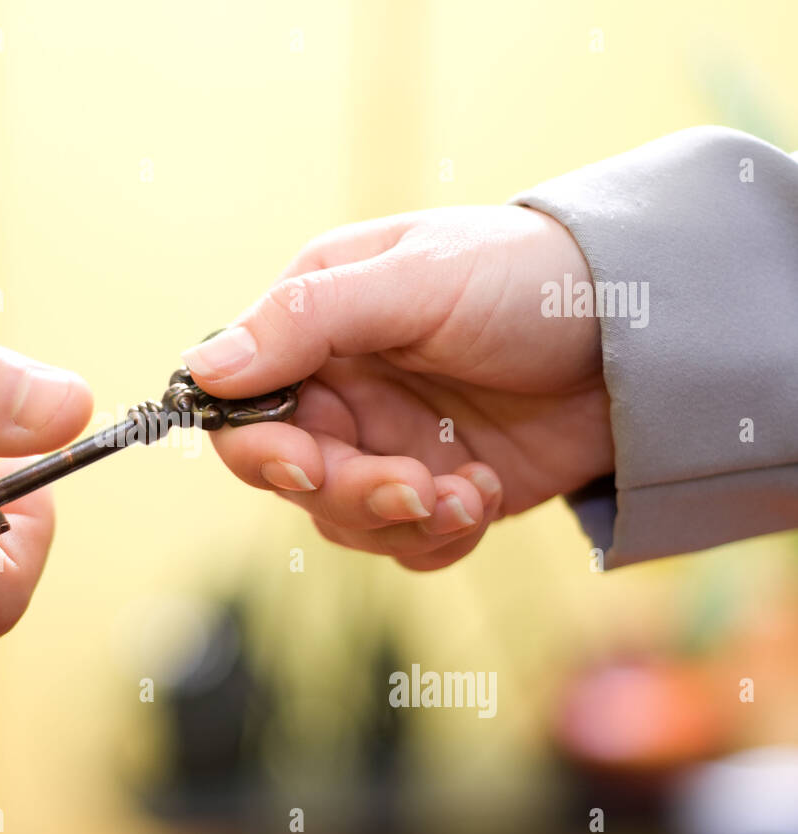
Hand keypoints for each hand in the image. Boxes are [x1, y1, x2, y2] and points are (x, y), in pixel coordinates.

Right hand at [183, 205, 613, 569]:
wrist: (644, 336)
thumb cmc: (528, 277)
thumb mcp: (416, 280)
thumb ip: (308, 320)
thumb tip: (201, 369)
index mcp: (317, 323)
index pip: (242, 399)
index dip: (258, 441)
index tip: (304, 461)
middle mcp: (342, 389)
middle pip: (290, 473)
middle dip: (350, 490)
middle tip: (412, 484)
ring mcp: (388, 443)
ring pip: (343, 519)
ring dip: (403, 518)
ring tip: (468, 490)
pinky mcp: (436, 488)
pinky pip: (405, 543)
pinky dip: (440, 534)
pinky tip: (484, 494)